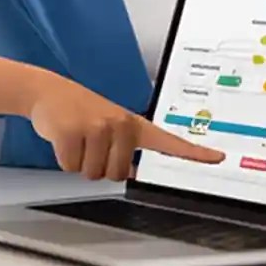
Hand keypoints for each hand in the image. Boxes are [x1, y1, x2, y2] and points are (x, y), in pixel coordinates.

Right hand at [27, 71, 224, 180]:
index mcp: (132, 124)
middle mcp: (119, 124)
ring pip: (92, 174)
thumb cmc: (79, 109)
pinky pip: (71, 167)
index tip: (218, 158)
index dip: (193, 153)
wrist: (47, 91)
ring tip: (76, 138)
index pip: (168, 142)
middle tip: (89, 143)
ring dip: (80, 163)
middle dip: (99, 166)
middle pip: (115, 174)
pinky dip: (63, 159)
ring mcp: (96, 127)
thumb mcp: (108, 124)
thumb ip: (124, 148)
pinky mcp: (72, 132)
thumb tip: (129, 172)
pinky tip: (63, 138)